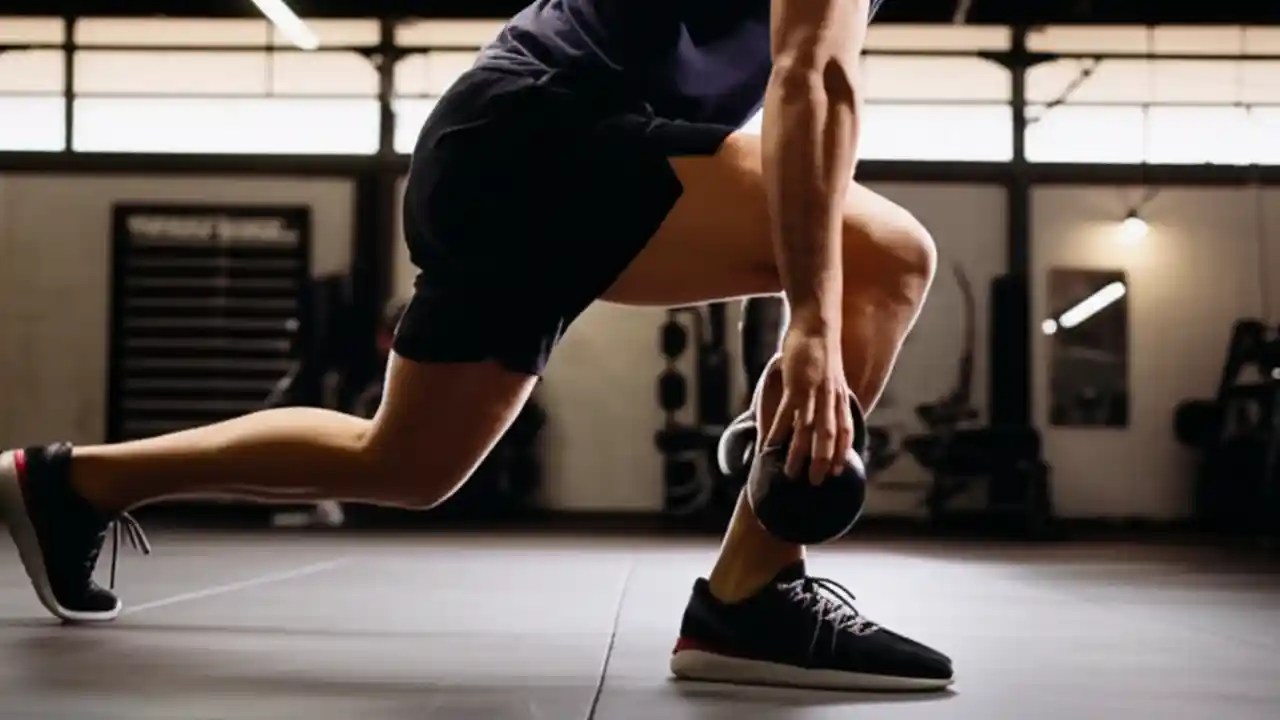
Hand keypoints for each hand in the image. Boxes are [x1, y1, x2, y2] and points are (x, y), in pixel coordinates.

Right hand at [763, 321, 854, 484]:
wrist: (817, 323)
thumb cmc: (820, 350)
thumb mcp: (832, 375)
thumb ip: (830, 395)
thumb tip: (824, 410)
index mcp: (840, 396)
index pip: (845, 429)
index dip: (842, 451)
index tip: (837, 471)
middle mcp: (830, 398)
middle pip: (829, 436)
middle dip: (823, 461)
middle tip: (816, 482)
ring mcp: (813, 392)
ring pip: (808, 430)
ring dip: (800, 453)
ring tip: (791, 473)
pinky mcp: (796, 385)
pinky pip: (787, 414)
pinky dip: (779, 432)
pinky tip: (770, 446)